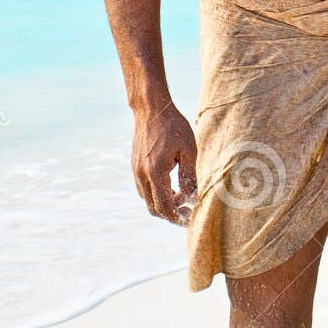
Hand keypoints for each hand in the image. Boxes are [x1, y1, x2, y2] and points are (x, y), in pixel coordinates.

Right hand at [132, 104, 197, 224]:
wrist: (151, 109)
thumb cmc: (174, 127)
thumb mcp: (189, 151)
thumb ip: (190, 177)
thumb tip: (193, 200)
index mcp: (156, 172)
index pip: (164, 207)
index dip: (177, 217)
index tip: (190, 217)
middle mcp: (142, 175)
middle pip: (153, 208)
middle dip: (170, 214)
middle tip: (187, 211)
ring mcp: (135, 171)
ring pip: (147, 200)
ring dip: (163, 203)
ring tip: (181, 195)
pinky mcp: (134, 166)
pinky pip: (143, 189)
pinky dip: (155, 194)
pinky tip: (170, 186)